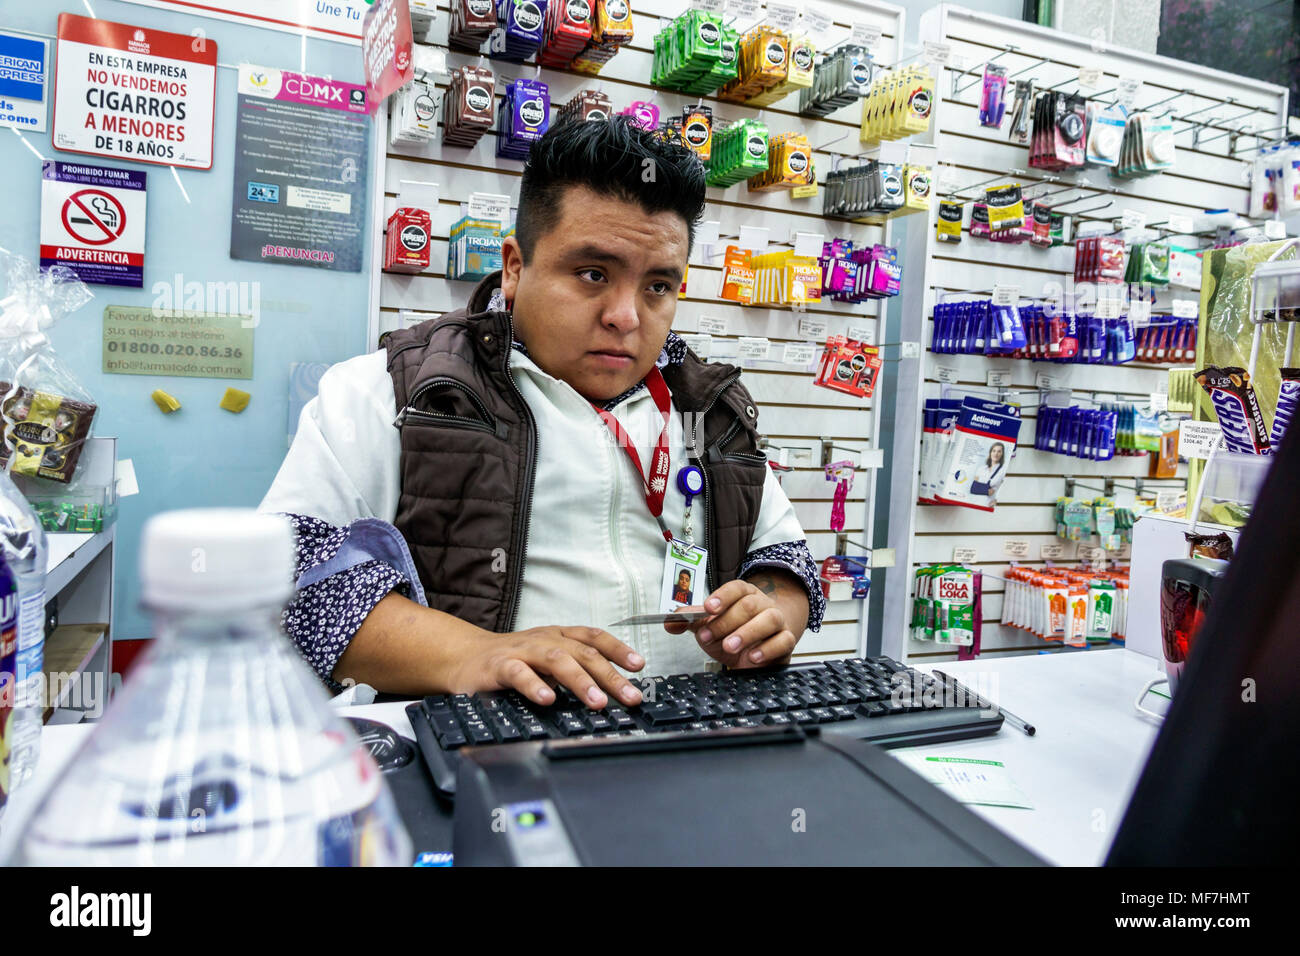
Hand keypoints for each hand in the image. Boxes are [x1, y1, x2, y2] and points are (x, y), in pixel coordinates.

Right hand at [446, 626, 645, 709]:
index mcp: (558, 636)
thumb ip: (575, 670)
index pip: (594, 637)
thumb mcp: (547, 660)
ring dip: (579, 681)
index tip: (639, 665)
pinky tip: (548, 699)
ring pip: (556, 660)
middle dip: (610, 675)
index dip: (618, 649)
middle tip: (630, 696)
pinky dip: (534, 686)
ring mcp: (522, 651)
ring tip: (597, 702)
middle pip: (583, 653)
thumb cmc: (512, 661)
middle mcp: (544, 640)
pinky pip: (518, 674)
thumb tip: (613, 689)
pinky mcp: (499, 667)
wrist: (464, 657)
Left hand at [664, 579, 796, 668]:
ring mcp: (777, 621)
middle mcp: (762, 604)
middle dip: (727, 621)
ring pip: (770, 619)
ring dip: (748, 633)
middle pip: (749, 605)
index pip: (736, 588)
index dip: (722, 596)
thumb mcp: (708, 625)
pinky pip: (784, 640)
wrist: (756, 649)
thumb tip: (669, 622)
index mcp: (743, 594)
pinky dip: (768, 649)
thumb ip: (689, 621)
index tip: (708, 608)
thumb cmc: (732, 632)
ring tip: (729, 646)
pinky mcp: (785, 641)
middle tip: (708, 636)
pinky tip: (753, 656)